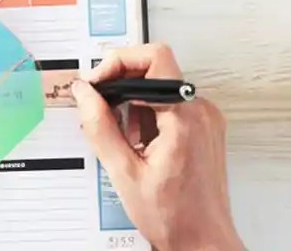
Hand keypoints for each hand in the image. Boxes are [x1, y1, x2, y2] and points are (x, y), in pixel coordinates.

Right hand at [72, 44, 241, 250]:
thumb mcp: (124, 171)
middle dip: (121, 85)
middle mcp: (201, 111)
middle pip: (155, 70)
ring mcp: (206, 119)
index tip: (97, 82)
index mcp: (184, 118)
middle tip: (99, 106)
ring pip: (160, 88)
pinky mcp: (205, 128)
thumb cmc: (173, 216)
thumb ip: (99, 126)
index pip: (153, 58)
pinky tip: (139, 143)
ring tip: (124, 137)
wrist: (202, 241)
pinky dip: (148, 115)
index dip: (117, 62)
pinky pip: (171, 104)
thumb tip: (84, 94)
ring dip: (133, 103)